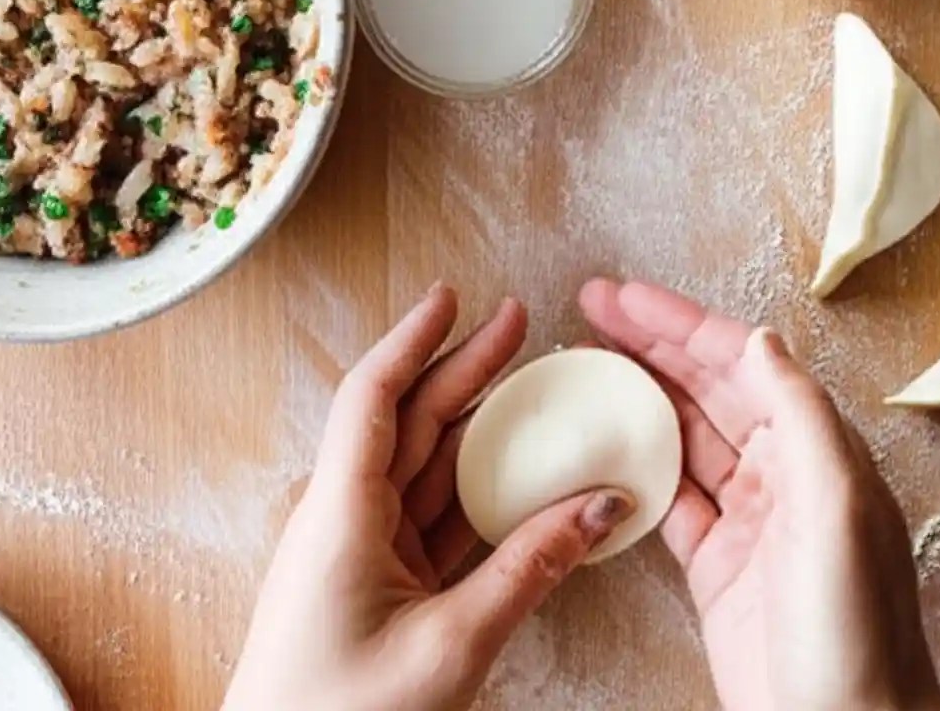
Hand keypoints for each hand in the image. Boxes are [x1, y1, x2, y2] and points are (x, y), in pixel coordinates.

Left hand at [224, 285, 635, 710]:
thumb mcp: (452, 644)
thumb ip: (530, 569)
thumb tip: (598, 508)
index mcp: (341, 515)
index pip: (374, 398)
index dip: (415, 340)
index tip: (453, 296)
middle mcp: (345, 519)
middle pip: (409, 422)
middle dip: (462, 370)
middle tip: (516, 326)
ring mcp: (362, 552)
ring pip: (425, 468)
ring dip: (476, 430)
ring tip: (529, 393)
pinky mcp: (379, 584)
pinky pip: (435, 521)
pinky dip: (478, 498)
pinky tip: (520, 482)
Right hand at [580, 279, 939, 710]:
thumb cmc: (854, 628)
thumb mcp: (835, 505)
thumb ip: (798, 415)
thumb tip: (759, 340)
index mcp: (815, 450)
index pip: (739, 364)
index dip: (679, 324)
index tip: (623, 297)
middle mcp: (782, 476)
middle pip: (705, 389)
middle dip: (650, 345)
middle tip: (590, 309)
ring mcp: (747, 521)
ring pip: (682, 438)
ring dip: (638, 396)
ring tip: (589, 362)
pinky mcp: (716, 567)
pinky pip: (667, 502)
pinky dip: (633, 470)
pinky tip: (604, 448)